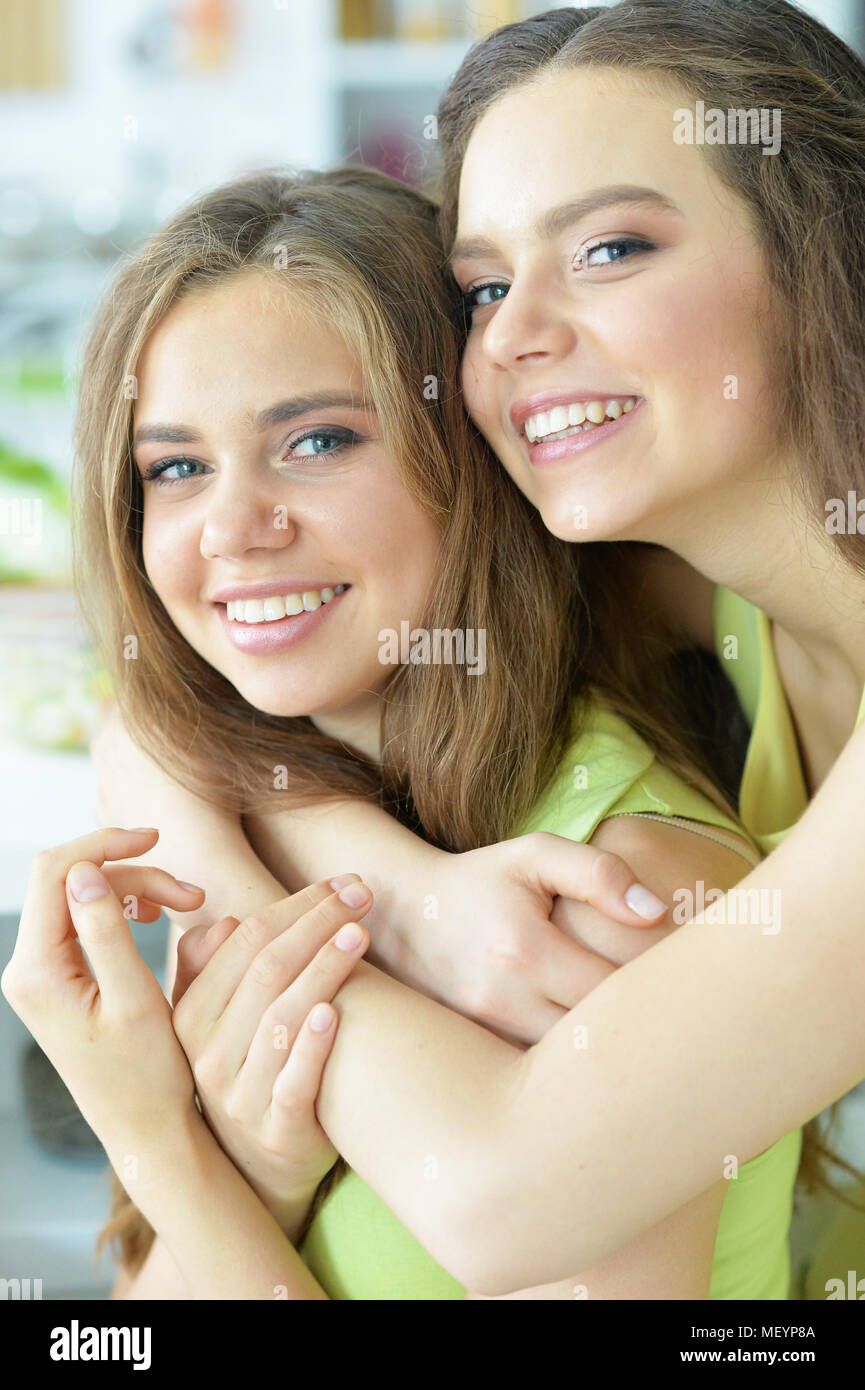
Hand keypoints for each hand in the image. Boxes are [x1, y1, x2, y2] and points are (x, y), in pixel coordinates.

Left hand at [1, 828, 206, 1156]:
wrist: (145, 1130)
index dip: (104, 844)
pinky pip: (85, 921)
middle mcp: (27, 970)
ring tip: (188, 907)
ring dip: (135, 891)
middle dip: (132, 873)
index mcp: (37, 972)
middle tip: (191, 894)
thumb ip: (107, 931)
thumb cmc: (148, 1076)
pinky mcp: (58, 980)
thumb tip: (84, 871)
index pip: (56, 874)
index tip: (158, 838)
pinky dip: (124, 909)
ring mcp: (40, 974)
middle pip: (71, 881)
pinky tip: (157, 919)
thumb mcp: (136, 1000)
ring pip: (82, 897)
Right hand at [170, 875, 372, 1233]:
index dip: (294, 905)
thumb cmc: (248, 1069)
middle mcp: (208, 1053)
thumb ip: (214, 968)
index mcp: (191, 1014)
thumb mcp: (218, 1021)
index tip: (341, 881)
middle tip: (362, 892)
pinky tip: (334, 1012)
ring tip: (359, 934)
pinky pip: (293, 1083)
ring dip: (323, 970)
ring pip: (281, 1018)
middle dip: (317, 922)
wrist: (258, 1167)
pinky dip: (312, 1046)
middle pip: (266, 969)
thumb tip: (224, 920)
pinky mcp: (279, 1130)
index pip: (243, 941)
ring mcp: (241, 1094)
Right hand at [373, 832, 668, 1046]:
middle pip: (601, 1035)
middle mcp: (504, 1000)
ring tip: (644, 1032)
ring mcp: (489, 1035)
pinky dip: (574, 1065)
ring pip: (574, 1064)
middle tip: (679, 1013)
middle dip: (641, 1025)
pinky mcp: (483, 1053)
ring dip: (610, 1049)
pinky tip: (597, 1047)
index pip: (616, 985)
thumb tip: (657, 915)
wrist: (404, 917)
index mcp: (524, 949)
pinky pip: (544, 1075)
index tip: (683, 975)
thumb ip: (599, 873)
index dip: (657, 985)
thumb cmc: (482, 880)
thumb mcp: (536, 855)